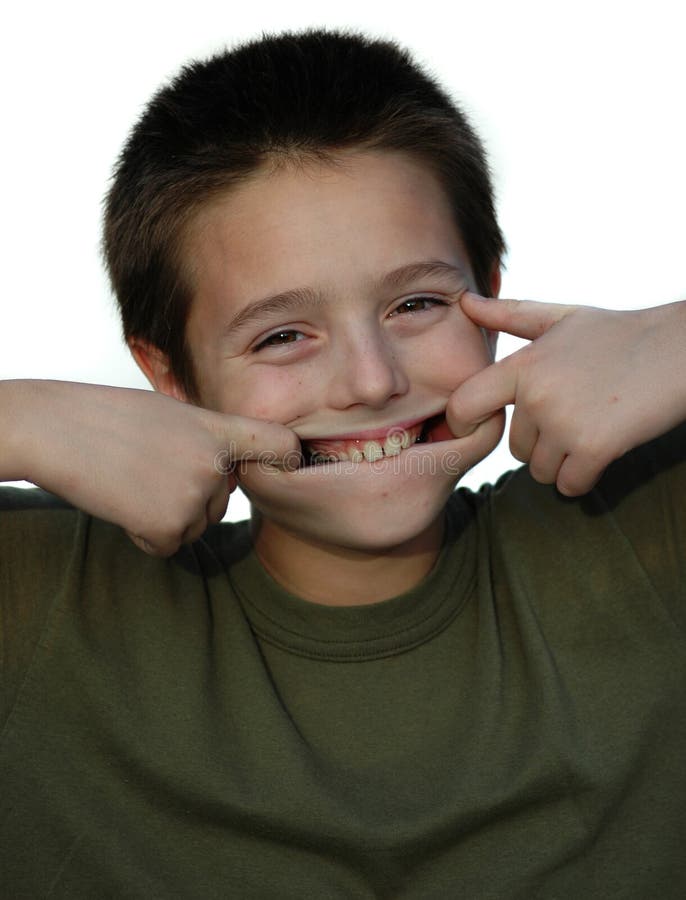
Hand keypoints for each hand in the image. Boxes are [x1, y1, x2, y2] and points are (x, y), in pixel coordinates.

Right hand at [12, 380, 300, 554]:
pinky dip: (146, 535)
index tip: (290, 467)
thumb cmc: (107, 415)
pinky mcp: (169, 526)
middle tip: (148, 468)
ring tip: (131, 481)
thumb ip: (206, 442)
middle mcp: (216, 464)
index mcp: (218, 428)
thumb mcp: (170, 415)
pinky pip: (170, 545)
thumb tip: (229, 474)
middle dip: (193, 496)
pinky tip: (122, 504)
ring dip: (167, 517)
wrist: (55, 430)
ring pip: (196, 526)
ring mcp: (194, 496)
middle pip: (223, 500)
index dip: (288, 459)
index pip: (279, 444)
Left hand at [447, 293, 685, 495]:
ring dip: (561, 462)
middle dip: (539, 442)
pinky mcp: (594, 449)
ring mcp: (564, 424)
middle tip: (572, 418)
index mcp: (523, 366)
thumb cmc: (619, 333)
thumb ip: (509, 315)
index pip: (464, 406)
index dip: (465, 423)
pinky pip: (569, 485)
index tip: (483, 424)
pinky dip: (582, 478)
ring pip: (539, 470)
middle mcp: (536, 397)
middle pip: (514, 448)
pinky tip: (600, 453)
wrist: (679, 350)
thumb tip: (464, 303)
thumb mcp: (561, 317)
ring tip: (588, 430)